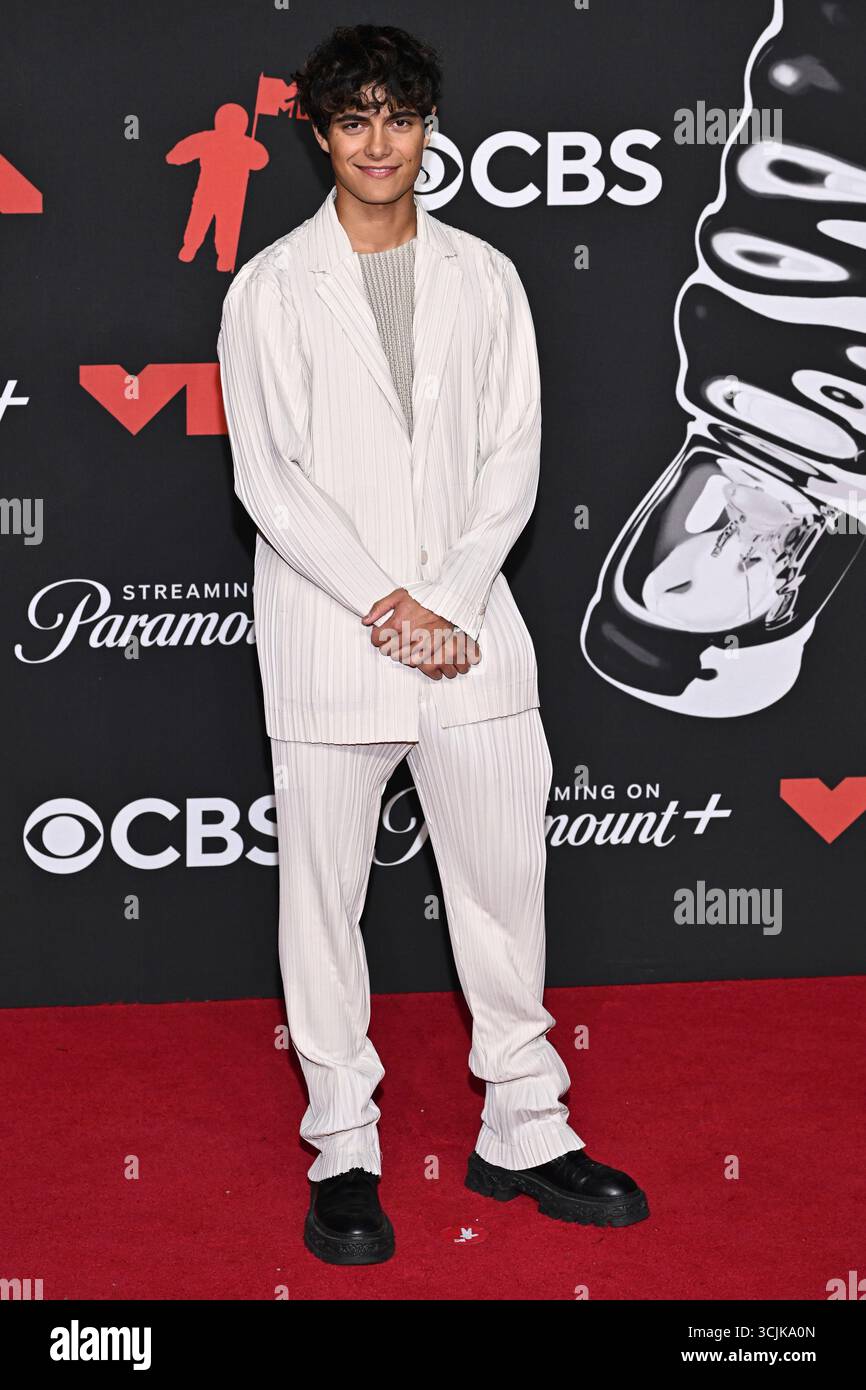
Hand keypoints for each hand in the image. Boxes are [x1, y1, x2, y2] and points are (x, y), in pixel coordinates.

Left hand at [361, 588, 480, 678]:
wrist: (447, 600)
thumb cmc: (424, 597)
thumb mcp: (398, 595)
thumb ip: (379, 607)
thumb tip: (366, 620)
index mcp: (397, 622)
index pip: (376, 639)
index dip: (376, 636)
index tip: (380, 632)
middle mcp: (408, 635)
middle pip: (387, 651)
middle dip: (386, 644)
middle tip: (392, 637)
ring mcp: (419, 643)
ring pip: (399, 658)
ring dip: (398, 652)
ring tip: (402, 642)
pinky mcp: (430, 649)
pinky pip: (415, 662)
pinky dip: (410, 658)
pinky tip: (412, 648)